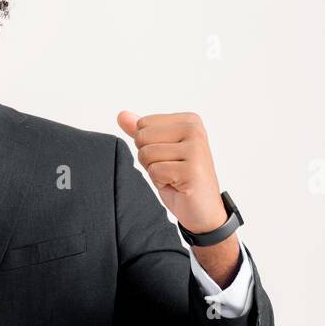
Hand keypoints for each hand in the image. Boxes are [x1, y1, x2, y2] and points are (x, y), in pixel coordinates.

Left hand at [116, 111, 228, 232]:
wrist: (203, 210)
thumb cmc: (181, 179)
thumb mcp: (159, 152)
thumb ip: (142, 132)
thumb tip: (121, 115)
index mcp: (189, 120)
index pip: (143, 124)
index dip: (148, 146)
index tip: (169, 157)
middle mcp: (195, 130)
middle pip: (142, 137)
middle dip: (149, 159)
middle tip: (170, 169)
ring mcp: (195, 149)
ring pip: (147, 155)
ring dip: (155, 172)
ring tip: (174, 177)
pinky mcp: (191, 170)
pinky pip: (155, 171)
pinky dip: (161, 183)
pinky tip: (177, 186)